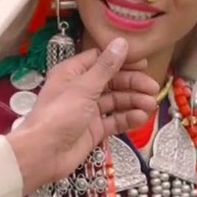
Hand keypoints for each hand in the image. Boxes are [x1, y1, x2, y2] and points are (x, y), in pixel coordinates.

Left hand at [4, 38, 159, 194]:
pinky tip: (141, 118)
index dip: (121, 60)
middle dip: (132, 84)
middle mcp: (80, 89)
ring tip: (150, 104)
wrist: (44, 153)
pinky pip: (114, 121)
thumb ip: (105, 67)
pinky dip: (128, 119)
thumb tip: (120, 43)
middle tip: (152, 88)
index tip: (142, 62)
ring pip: (115, 101)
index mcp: (72, 73)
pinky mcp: (93, 129)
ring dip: (133, 102)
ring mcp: (87, 110)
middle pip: (111, 81)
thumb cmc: (58, 115)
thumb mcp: (84, 87)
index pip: (100, 60)